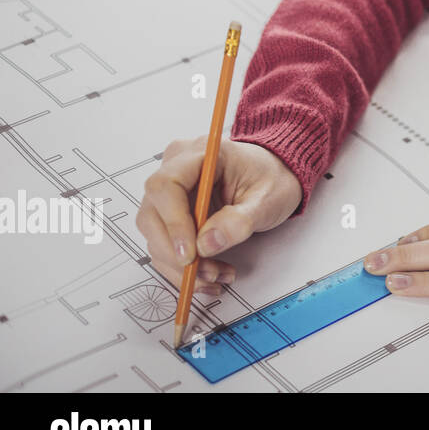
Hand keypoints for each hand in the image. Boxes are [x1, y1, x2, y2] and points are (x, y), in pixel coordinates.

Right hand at [136, 137, 302, 294]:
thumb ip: (239, 220)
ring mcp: (170, 192)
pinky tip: (208, 274)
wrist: (275, 176)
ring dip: (179, 265)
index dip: (174, 223)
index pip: (167, 185)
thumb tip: (207, 244)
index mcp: (200, 154)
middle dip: (175, 252)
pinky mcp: (171, 212)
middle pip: (152, 214)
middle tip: (202, 273)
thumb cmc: (272, 178)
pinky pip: (165, 243)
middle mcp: (177, 168)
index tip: (190, 253)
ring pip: (155, 234)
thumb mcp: (268, 199)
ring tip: (215, 276)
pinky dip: (182, 266)